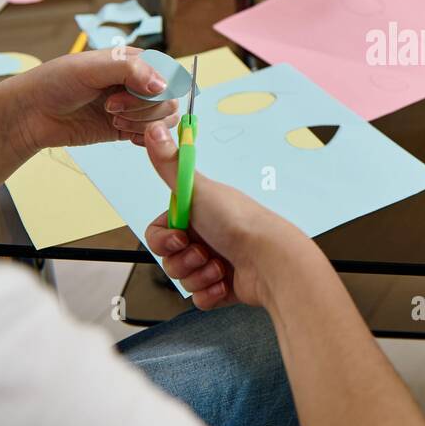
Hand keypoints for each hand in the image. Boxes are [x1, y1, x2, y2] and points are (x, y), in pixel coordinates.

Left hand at [0, 48, 179, 158]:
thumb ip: (130, 70)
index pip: (168, 73)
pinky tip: (124, 134)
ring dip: (142, 123)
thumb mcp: (91, 68)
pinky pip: (151, 136)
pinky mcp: (125, 129)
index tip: (132, 91)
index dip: (158, 87)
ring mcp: (132, 108)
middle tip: (111, 107)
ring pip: (164, 119)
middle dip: (144, 107)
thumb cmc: (54, 82)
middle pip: (169, 99)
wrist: (31, 114)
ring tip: (113, 118)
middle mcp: (136, 84)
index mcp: (133, 61)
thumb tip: (163, 85)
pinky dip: (144, 138)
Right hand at [141, 122, 324, 310]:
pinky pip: (199, 298)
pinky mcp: (223, 287)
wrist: (271, 261)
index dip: (164, 240)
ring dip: (199, 275)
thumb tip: (153, 127)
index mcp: (197, 214)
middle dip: (184, 260)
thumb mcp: (198, 189)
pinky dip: (210, 293)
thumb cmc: (240, 223)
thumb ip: (170, 163)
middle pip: (169, 258)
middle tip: (204, 252)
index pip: (159, 233)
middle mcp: (205, 237)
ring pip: (183, 279)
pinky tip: (225, 282)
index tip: (180, 236)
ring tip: (220, 267)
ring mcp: (214, 263)